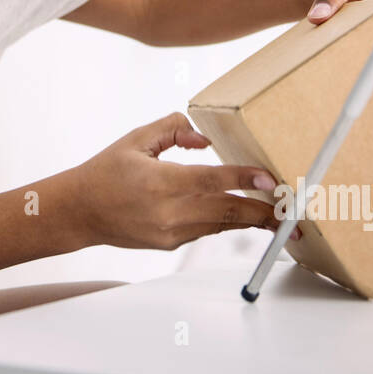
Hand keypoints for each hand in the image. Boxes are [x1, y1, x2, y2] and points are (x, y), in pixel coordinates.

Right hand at [66, 112, 298, 250]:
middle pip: (227, 212)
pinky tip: (242, 216)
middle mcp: (169, 212)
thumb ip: (174, 129)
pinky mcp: (170, 244)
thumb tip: (206, 138)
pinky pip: (205, 230)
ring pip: (221, 225)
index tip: (270, 179)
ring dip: (250, 220)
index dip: (244, 180)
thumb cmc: (106, 171)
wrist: (79, 212)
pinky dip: (224, 221)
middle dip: (264, 213)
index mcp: (161, 182)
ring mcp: (170, 232)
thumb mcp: (138, 139)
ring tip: (279, 219)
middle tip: (292, 214)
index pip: (213, 181)